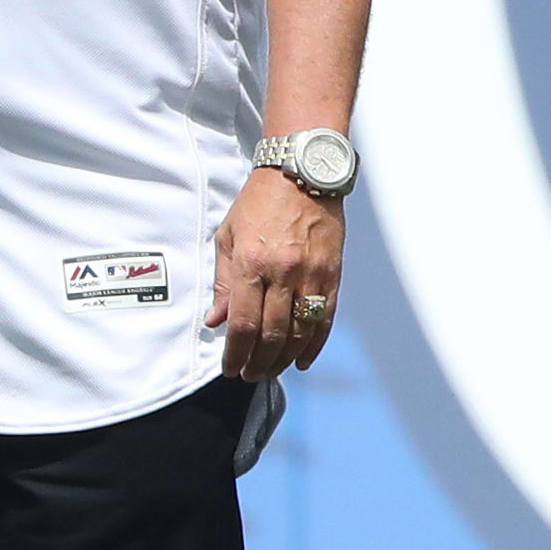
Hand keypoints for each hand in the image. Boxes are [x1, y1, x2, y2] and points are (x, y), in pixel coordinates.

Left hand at [208, 170, 341, 380]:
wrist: (302, 174)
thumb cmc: (258, 204)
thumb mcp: (229, 237)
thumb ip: (224, 282)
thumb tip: (217, 321)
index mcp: (252, 263)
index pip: (243, 323)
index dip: (235, 353)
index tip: (229, 368)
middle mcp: (283, 273)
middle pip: (272, 334)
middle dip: (258, 362)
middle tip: (247, 375)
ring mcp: (312, 276)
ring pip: (300, 333)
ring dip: (283, 359)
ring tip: (269, 371)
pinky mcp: (333, 275)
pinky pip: (325, 319)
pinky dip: (314, 345)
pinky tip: (301, 360)